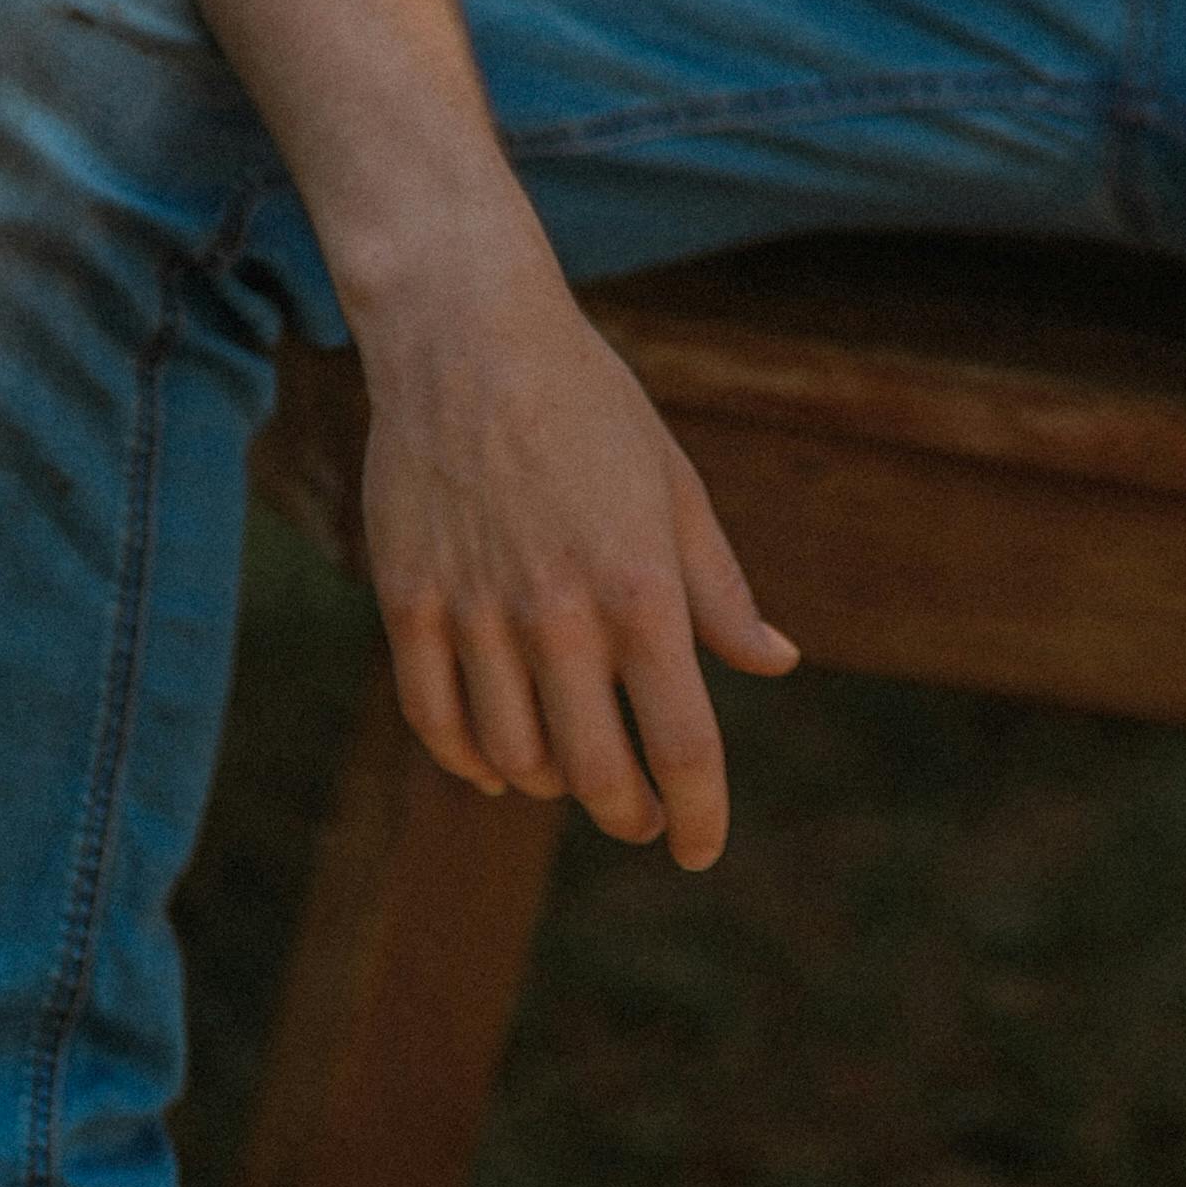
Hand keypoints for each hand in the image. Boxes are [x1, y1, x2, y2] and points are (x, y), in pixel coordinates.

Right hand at [354, 206, 794, 856]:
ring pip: (514, 757)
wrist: (466, 335)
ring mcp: (475, 612)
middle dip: (629, 815)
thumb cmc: (590, 404)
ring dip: (553, 787)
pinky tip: (497, 765)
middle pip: (597, 774)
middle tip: (643, 819)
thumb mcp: (675, 487)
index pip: (681, 745)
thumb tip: (777, 663)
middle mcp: (558, 615)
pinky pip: (435, 718)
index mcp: (640, 589)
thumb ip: (720, 590)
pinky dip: (470, 760)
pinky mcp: (408, 600)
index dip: (700, 816)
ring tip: (577, 776)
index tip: (701, 851)